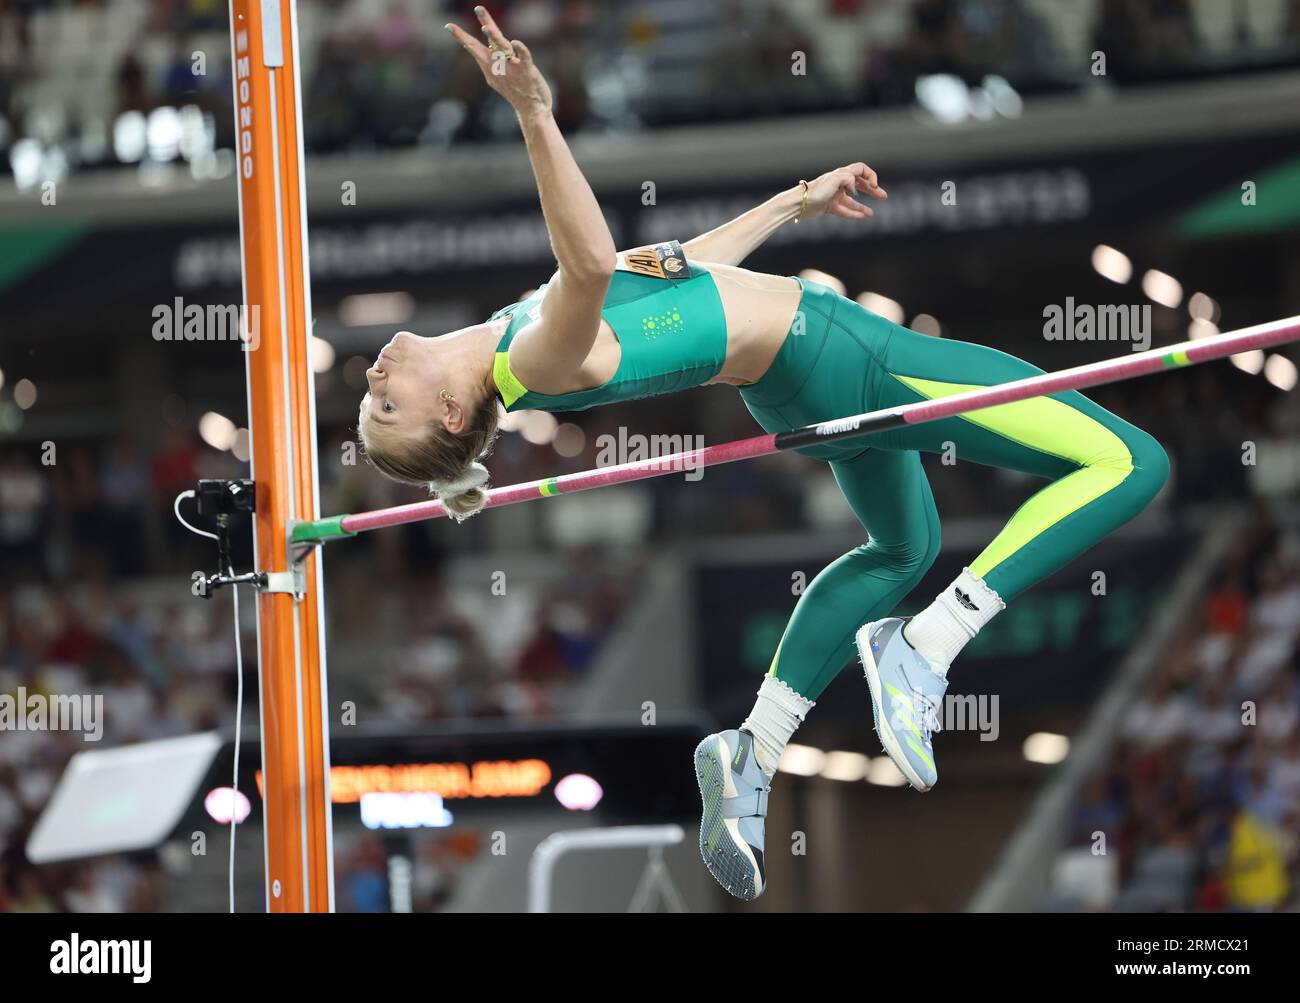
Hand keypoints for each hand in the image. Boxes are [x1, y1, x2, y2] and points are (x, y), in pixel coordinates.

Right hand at [446, 6, 551, 120]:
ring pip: (501, 49)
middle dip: (466, 37)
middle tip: (453, 25)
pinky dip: (520, 50)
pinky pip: (524, 58)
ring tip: (486, 27)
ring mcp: (512, 69)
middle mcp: (497, 67)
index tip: (448, 26)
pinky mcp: (528, 72)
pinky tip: (516, 42)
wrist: (532, 110)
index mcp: (489, 67)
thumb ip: (491, 58)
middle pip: (480, 48)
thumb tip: (478, 43)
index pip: (473, 47)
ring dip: (494, 38)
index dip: (461, 36)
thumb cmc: (516, 90)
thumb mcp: (498, 75)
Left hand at [800, 163, 886, 220]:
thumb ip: (849, 178)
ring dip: (863, 206)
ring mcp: (834, 195)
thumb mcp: (835, 179)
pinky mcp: (829, 207)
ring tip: (872, 213)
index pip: (861, 169)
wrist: (799, 204)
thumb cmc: (815, 190)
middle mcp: (839, 183)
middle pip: (859, 185)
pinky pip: (845, 210)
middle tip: (883, 196)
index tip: (874, 185)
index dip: (870, 175)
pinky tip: (862, 217)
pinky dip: (853, 213)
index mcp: (841, 174)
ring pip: (853, 200)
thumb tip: (855, 188)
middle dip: (872, 190)